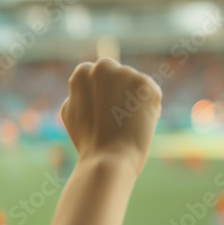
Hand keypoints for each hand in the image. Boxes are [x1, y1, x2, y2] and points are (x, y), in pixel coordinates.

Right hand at [60, 58, 161, 174]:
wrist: (109, 157)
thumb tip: (90, 85)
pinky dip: (149, 109)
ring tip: (125, 124)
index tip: (100, 112)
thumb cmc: (88, 140)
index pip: (96, 73)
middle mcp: (103, 67)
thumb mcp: (72, 110)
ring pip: (135, 85)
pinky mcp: (147, 84)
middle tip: (115, 117)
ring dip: (134, 101)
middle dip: (119, 91)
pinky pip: (151, 95)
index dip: (100, 94)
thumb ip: (80, 93)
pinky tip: (138, 124)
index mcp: (82, 73)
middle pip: (117, 75)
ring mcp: (126, 74)